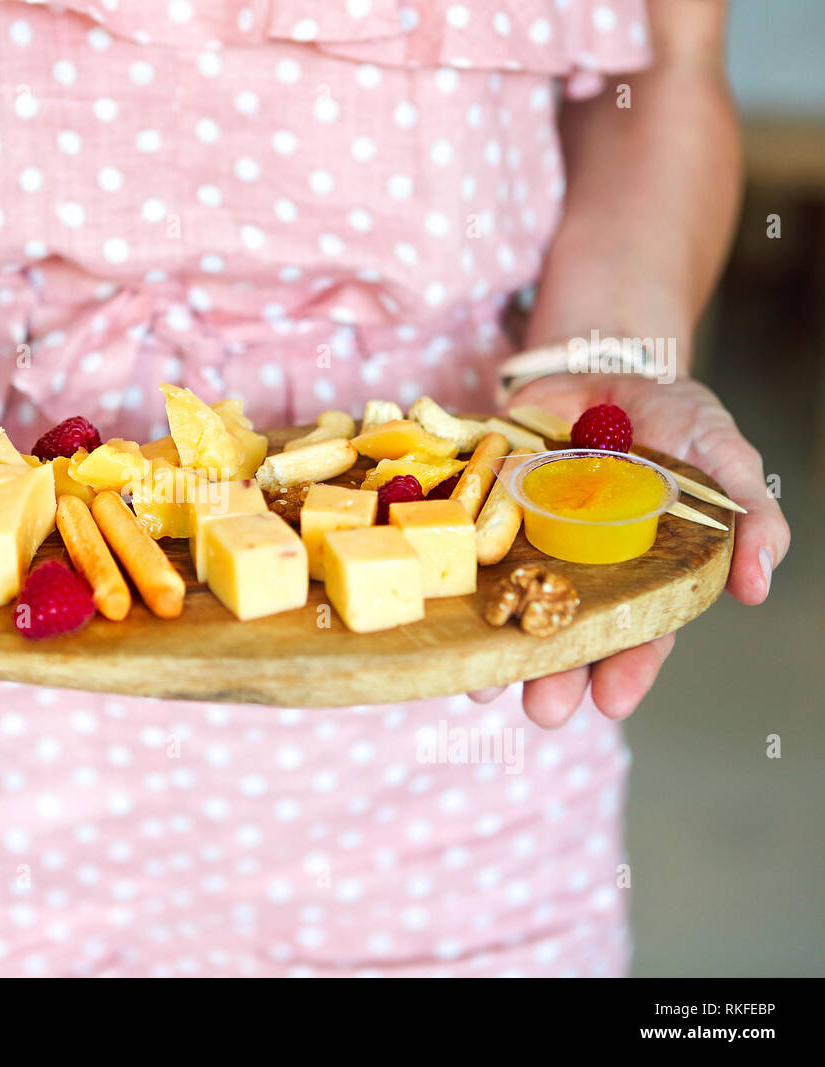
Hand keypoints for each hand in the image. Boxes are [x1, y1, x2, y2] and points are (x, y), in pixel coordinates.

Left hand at [470, 373, 789, 727]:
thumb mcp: (723, 457)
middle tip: (544, 711)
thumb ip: (750, 518)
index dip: (627, 671)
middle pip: (566, 636)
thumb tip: (758, 584)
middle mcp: (578, 571)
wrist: (603, 367)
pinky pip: (464, 553)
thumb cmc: (673, 420)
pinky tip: (442, 613)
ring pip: (510, 608)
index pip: (636, 636)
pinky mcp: (484, 511)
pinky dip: (453, 583)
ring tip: (484, 686)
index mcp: (638, 574)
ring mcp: (528, 545)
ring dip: (495, 650)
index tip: (612, 703)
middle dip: (554, 678)